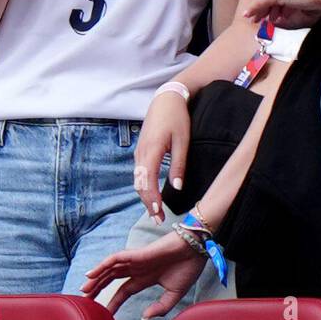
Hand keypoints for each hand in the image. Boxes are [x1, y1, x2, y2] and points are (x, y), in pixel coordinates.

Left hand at [81, 231, 208, 319]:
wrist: (197, 250)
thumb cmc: (188, 268)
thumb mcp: (174, 294)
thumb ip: (160, 307)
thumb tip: (144, 317)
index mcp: (146, 278)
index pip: (123, 292)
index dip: (112, 303)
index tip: (103, 315)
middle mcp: (138, 269)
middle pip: (112, 279)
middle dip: (98, 289)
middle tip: (84, 302)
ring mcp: (136, 261)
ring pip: (110, 269)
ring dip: (96, 278)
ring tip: (83, 290)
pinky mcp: (137, 254)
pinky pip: (115, 259)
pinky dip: (102, 265)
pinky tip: (92, 273)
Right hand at [134, 90, 190, 221]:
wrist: (166, 98)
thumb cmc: (176, 118)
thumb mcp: (182, 141)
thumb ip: (178, 165)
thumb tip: (177, 187)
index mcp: (151, 151)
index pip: (148, 182)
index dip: (152, 200)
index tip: (159, 214)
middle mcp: (141, 153)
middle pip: (140, 185)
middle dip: (147, 204)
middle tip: (158, 220)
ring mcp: (138, 152)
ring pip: (138, 180)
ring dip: (145, 197)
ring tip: (155, 212)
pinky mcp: (140, 151)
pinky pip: (139, 173)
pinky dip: (144, 187)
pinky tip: (151, 195)